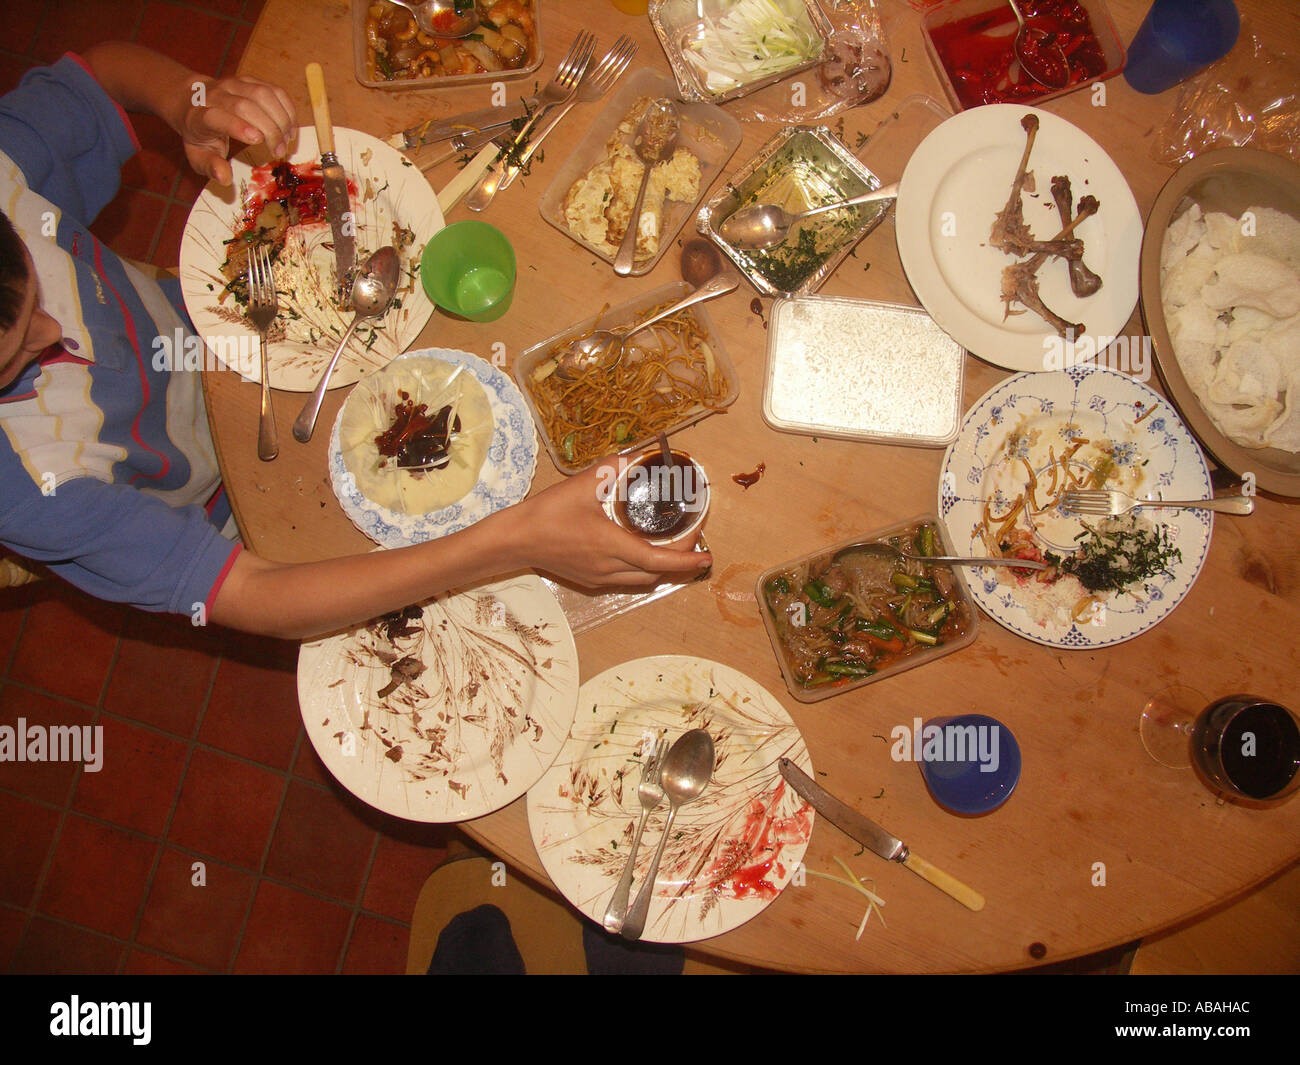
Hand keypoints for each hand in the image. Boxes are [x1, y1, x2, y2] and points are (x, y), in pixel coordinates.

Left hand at [180, 75, 295, 183]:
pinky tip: (290, 127)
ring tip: (288, 140)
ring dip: (281, 119)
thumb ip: (210, 166)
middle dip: (269, 129)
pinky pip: (273, 90)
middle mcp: (215, 95)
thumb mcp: (197, 155)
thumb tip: (224, 178)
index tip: (258, 140)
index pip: (216, 117)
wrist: (192, 100)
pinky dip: (287, 108)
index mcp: (198, 116)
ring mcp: (233, 84)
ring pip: (263, 94)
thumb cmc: (198, 134)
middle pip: (245, 106)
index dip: (237, 126)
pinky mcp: (249, 80)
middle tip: (280, 151)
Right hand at [504, 462, 712, 587]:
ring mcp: (600, 578)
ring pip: (642, 580)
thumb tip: (639, 455)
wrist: (516, 540)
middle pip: (656, 573)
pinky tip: (642, 552)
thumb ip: (613, 467)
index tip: (707, 556)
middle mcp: (610, 568)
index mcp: (612, 546)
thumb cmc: (548, 512)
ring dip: (662, 567)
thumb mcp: (582, 483)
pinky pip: (626, 580)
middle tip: (692, 539)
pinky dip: (643, 570)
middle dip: (680, 560)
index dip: (687, 559)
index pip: (659, 559)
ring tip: (674, 547)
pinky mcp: (590, 581)